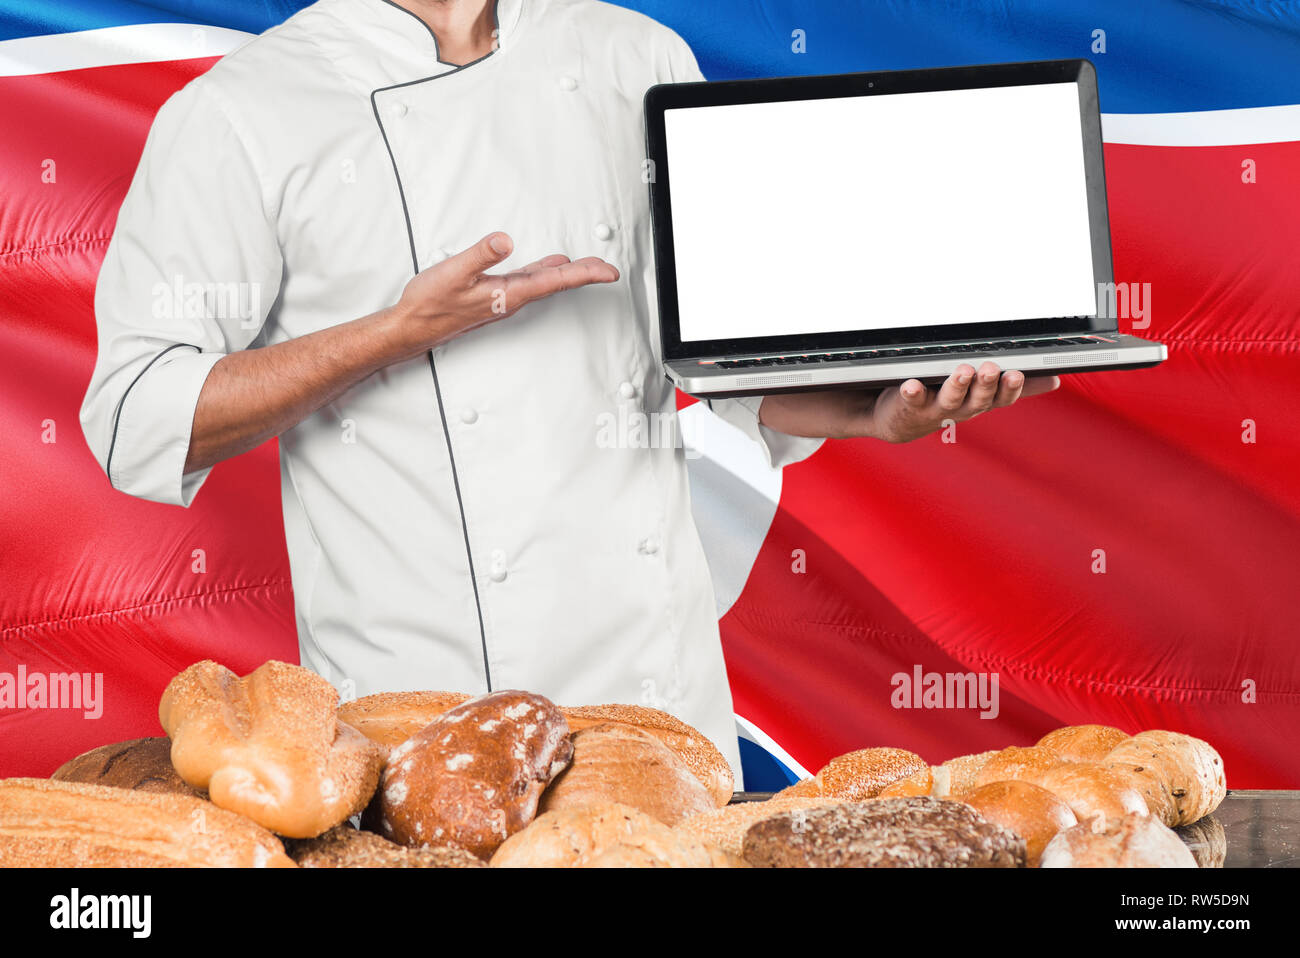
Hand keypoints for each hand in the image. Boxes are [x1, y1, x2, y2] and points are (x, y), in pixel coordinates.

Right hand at [391, 231, 618, 352]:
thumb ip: (480, 255)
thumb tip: (505, 241)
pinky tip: (547, 266)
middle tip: (607, 268)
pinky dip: (543, 272)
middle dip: (584, 274)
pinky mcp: (492, 295)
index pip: (556, 281)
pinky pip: (527, 282)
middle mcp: (511, 298)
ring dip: (566, 274)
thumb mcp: (454, 273)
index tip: (609, 271)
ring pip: (543, 283)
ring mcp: (502, 298)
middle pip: (556, 283)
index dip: (586, 274)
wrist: (412, 328)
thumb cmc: (430, 304)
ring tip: (586, 265)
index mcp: (509, 293)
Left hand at [757, 361, 1059, 441]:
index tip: (1018, 374)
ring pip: (949, 401)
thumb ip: (1012, 387)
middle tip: (992, 368)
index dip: (1011, 389)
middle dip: (986, 385)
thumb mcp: (979, 394)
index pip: (1002, 398)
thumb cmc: (940, 399)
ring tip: (962, 370)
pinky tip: (912, 383)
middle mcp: (958, 409)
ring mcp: (932, 410)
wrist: (895, 419)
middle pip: (977, 400)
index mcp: (978, 403)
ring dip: (956, 386)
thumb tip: (1056, 381)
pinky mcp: (907, 407)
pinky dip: (912, 392)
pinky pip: (911, 400)